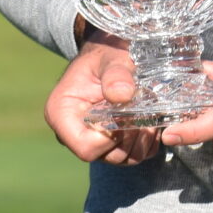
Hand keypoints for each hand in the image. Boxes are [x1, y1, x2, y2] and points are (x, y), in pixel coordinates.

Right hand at [44, 25, 161, 164]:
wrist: (110, 55)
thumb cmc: (105, 54)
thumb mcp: (111, 58)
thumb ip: (116, 74)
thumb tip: (122, 95)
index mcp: (61, 114)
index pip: (85, 147)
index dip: (111, 137)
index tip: (127, 115)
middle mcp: (73, 133)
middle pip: (106, 156)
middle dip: (130, 137)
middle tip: (145, 114)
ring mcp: (92, 140)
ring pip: (122, 158)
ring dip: (142, 140)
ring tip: (150, 115)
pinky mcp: (110, 142)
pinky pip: (134, 155)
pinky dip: (147, 142)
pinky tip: (151, 121)